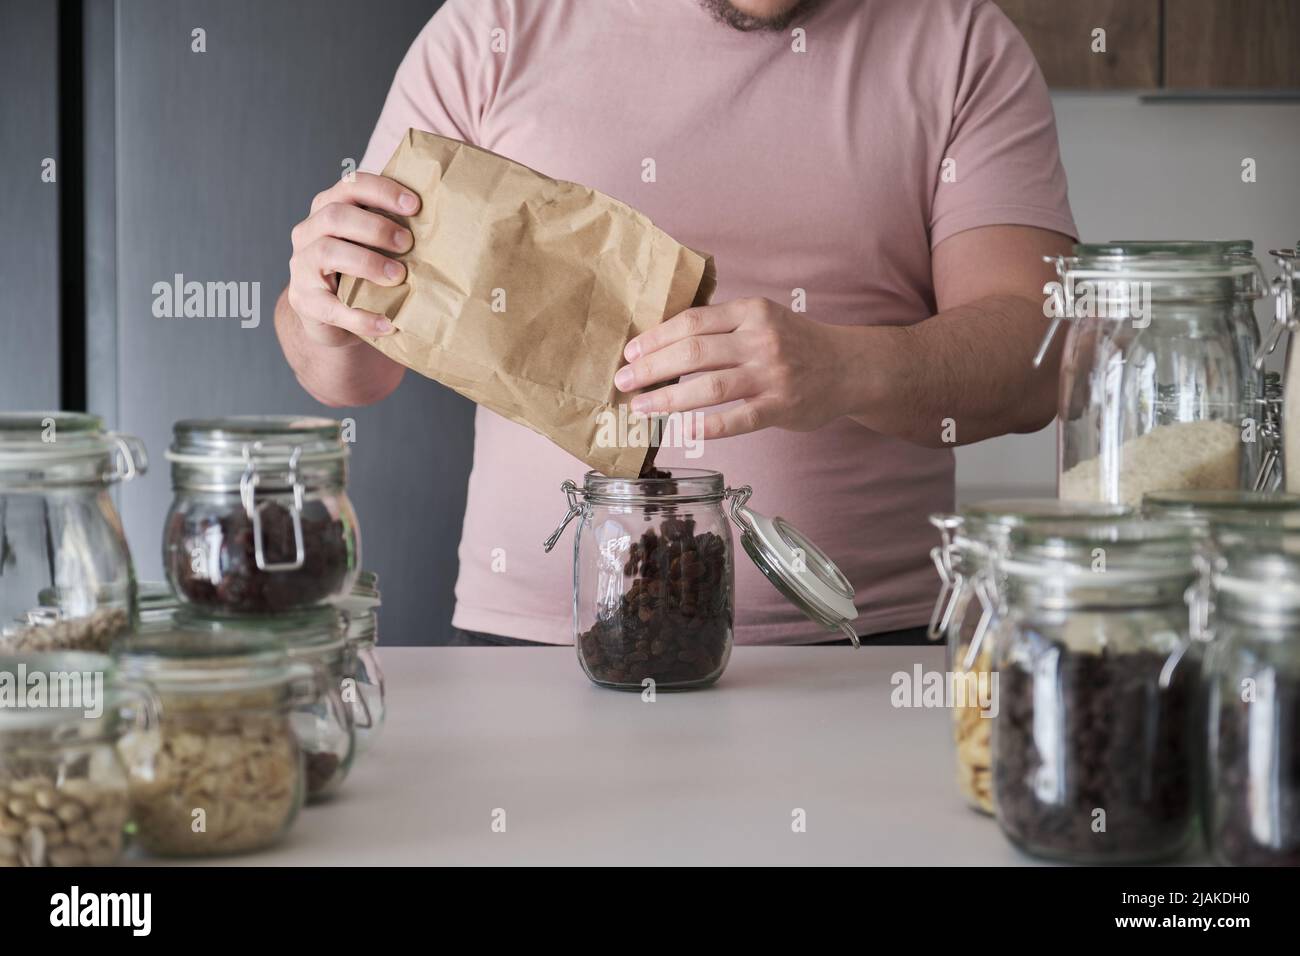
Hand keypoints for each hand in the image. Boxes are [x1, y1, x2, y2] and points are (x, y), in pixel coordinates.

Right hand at [287, 172, 420, 346]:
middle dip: (376, 227)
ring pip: (327, 252)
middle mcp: (309, 231)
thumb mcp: (372, 245)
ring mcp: (302, 266)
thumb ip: (393, 230)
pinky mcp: (305, 301)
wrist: (332, 316)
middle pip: (336, 216)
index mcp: (328, 208)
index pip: (351, 186)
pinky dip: (361, 317)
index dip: (382, 191)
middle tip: (408, 243)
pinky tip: (387, 323)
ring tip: (398, 277)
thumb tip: (443, 226)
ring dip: (367, 263)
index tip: (415, 205)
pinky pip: (332, 307)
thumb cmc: (361, 272)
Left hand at [614, 297, 856, 438]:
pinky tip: (680, 432)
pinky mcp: (780, 407)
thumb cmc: (797, 344)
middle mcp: (760, 339)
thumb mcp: (763, 319)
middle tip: (622, 382)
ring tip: (642, 408)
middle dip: (651, 368)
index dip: (656, 338)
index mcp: (750, 311)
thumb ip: (723, 326)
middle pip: (693, 351)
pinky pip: (736, 419)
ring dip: (668, 399)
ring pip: (709, 386)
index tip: (630, 353)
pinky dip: (704, 427)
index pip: (692, 321)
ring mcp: (771, 374)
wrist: (851, 366)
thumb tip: (664, 342)